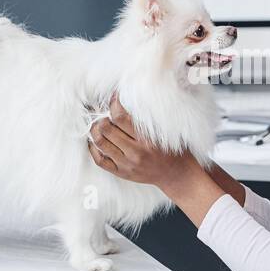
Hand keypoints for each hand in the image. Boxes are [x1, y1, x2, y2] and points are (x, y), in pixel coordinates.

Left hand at [87, 91, 202, 191]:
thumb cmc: (171, 149)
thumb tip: (127, 102)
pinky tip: (95, 141)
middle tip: (104, 113)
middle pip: (106, 129)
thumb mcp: (164, 131)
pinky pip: (100, 160)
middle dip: (102, 117)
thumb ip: (147, 119)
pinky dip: (93, 148)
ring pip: (100, 143)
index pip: (121, 117)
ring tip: (98, 125)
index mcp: (147, 139)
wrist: (176, 174)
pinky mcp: (121, 173)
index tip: (114, 97)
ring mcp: (127, 164)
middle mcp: (135, 152)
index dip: (113, 103)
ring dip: (95, 130)